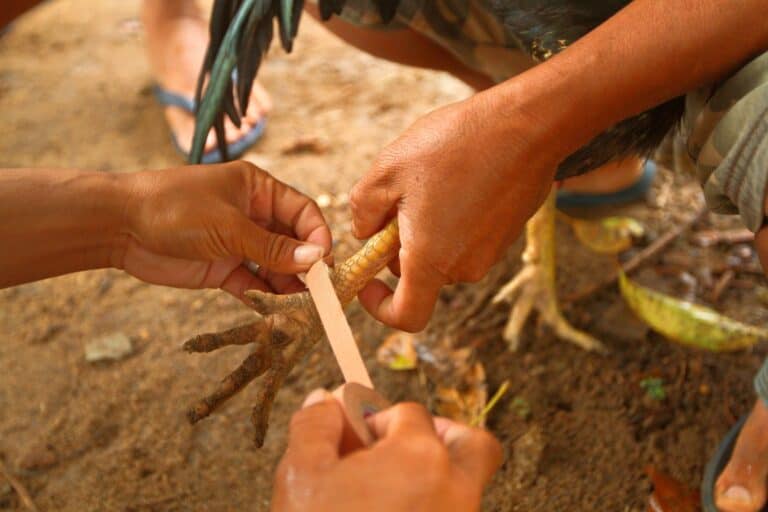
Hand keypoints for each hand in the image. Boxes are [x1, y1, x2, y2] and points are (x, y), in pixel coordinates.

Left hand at [114, 161, 330, 298]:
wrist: (120, 226)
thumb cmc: (174, 208)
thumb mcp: (228, 225)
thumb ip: (272, 246)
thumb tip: (316, 258)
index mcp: (258, 189)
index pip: (302, 212)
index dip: (317, 236)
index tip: (326, 262)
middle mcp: (253, 215)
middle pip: (293, 242)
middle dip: (306, 265)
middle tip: (320, 292)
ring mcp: (238, 242)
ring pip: (275, 266)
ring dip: (289, 285)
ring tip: (302, 307)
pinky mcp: (223, 267)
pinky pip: (254, 283)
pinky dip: (265, 296)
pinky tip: (277, 311)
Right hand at [271, 389, 501, 511]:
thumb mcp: (301, 476)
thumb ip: (315, 427)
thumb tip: (325, 400)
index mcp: (418, 458)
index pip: (410, 413)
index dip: (376, 418)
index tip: (353, 436)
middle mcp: (453, 490)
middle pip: (473, 446)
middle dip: (443, 436)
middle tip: (404, 447)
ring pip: (466, 488)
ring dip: (435, 477)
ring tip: (386, 492)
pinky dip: (430, 510)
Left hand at [350, 90, 560, 330]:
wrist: (527, 124)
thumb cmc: (456, 145)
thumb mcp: (389, 168)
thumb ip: (363, 210)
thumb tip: (365, 231)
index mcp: (432, 260)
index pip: (407, 316)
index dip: (381, 308)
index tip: (370, 282)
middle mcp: (465, 266)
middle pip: (420, 275)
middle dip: (400, 244)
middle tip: (399, 196)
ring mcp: (490, 252)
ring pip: (442, 252)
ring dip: (426, 226)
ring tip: (434, 177)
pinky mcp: (505, 234)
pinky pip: (466, 237)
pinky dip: (452, 217)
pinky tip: (458, 175)